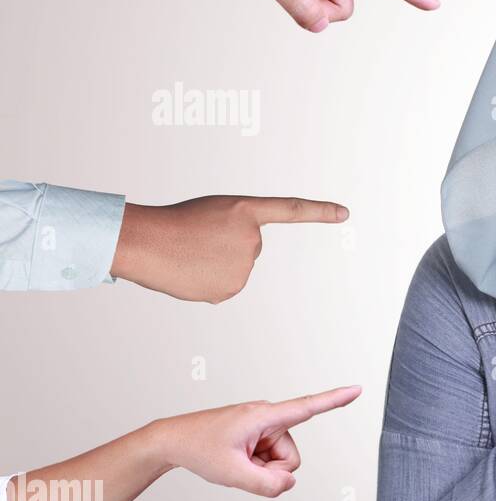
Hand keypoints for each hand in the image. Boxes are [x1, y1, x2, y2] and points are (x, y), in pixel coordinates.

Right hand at [110, 194, 348, 302]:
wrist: (145, 242)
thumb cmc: (174, 224)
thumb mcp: (212, 214)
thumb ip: (237, 232)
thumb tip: (240, 268)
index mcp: (246, 211)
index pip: (292, 210)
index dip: (320, 212)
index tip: (344, 213)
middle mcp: (252, 238)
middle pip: (248, 247)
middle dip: (227, 245)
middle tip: (199, 239)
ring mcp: (243, 267)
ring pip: (236, 268)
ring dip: (215, 264)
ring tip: (191, 254)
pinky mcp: (230, 289)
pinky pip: (224, 286)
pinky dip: (208, 281)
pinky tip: (191, 272)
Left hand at [144, 386, 361, 497]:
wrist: (171, 441)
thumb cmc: (197, 449)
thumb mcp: (232, 474)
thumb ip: (267, 484)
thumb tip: (290, 483)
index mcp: (264, 416)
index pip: (307, 407)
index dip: (335, 399)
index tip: (357, 389)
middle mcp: (267, 417)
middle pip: (291, 455)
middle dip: (272, 469)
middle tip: (242, 468)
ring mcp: (262, 426)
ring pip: (281, 459)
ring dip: (262, 468)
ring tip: (235, 463)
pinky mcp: (256, 434)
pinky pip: (269, 457)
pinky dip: (255, 466)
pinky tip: (235, 460)